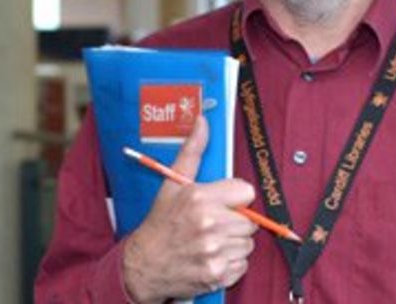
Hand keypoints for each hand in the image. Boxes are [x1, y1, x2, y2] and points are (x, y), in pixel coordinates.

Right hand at [122, 116, 257, 302]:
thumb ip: (192, 152)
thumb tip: (203, 122)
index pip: (246, 192)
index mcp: (199, 198)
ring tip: (211, 241)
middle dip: (235, 222)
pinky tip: (212, 257)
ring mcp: (214, 251)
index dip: (236, 198)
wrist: (145, 264)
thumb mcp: (172, 185)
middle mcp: (209, 224)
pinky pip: (242, 265)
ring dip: (233, 243)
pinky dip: (230, 264)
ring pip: (247, 243)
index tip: (224, 202)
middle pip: (250, 220)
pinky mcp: (217, 274)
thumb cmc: (161, 224)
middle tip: (214, 224)